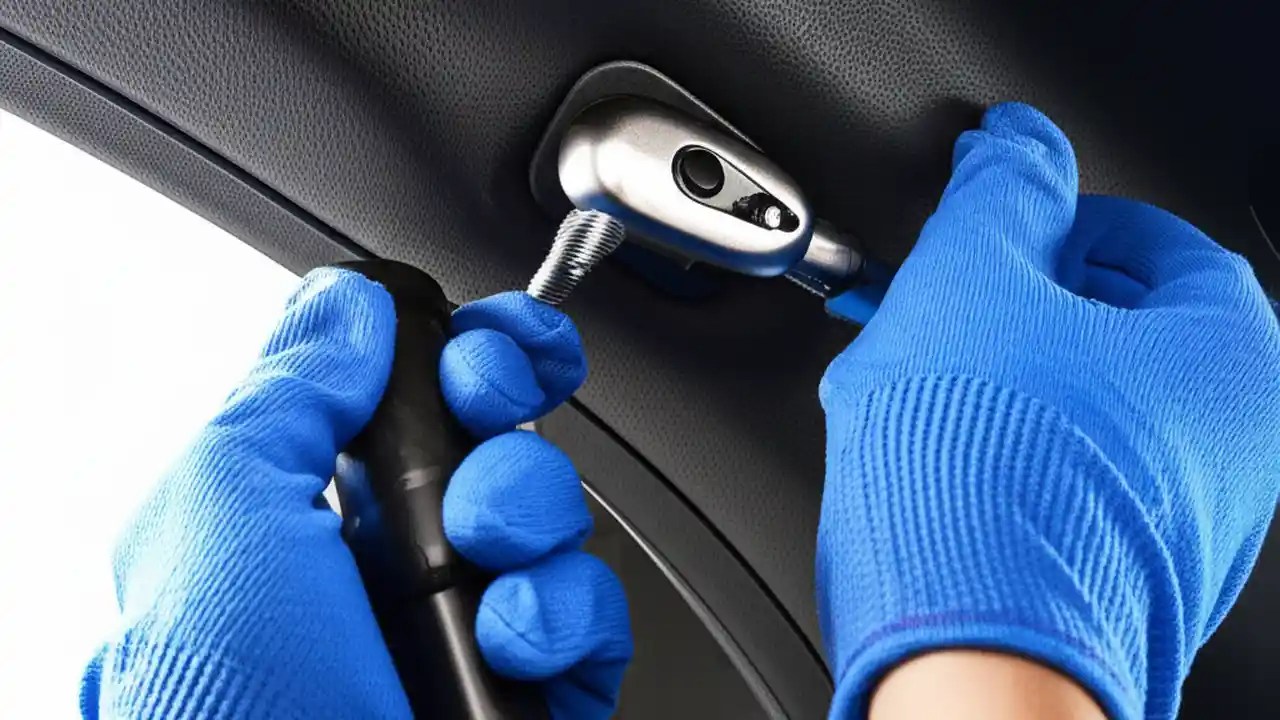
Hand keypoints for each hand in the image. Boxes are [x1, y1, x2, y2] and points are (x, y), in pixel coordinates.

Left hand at [81, 272, 630, 718]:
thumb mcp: (215, 529)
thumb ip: (282, 397)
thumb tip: (346, 309)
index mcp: (305, 515)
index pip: (399, 394)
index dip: (452, 345)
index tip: (477, 332)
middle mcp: (390, 566)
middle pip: (493, 429)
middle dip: (505, 399)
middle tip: (487, 408)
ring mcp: (469, 627)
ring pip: (554, 509)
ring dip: (529, 515)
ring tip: (482, 566)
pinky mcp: (537, 687)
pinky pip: (595, 609)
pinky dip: (564, 612)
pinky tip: (511, 640)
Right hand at [816, 103, 1279, 718]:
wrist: (969, 664)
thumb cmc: (986, 484)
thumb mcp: (971, 281)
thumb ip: (1000, 194)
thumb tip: (1014, 149)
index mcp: (1230, 359)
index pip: (1157, 243)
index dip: (1060, 218)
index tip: (998, 225)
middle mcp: (1234, 449)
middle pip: (1120, 330)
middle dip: (1018, 303)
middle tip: (946, 300)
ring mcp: (1183, 523)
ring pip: (1087, 409)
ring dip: (1002, 377)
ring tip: (921, 376)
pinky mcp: (1124, 575)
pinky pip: (1069, 477)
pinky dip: (1010, 449)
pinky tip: (941, 451)